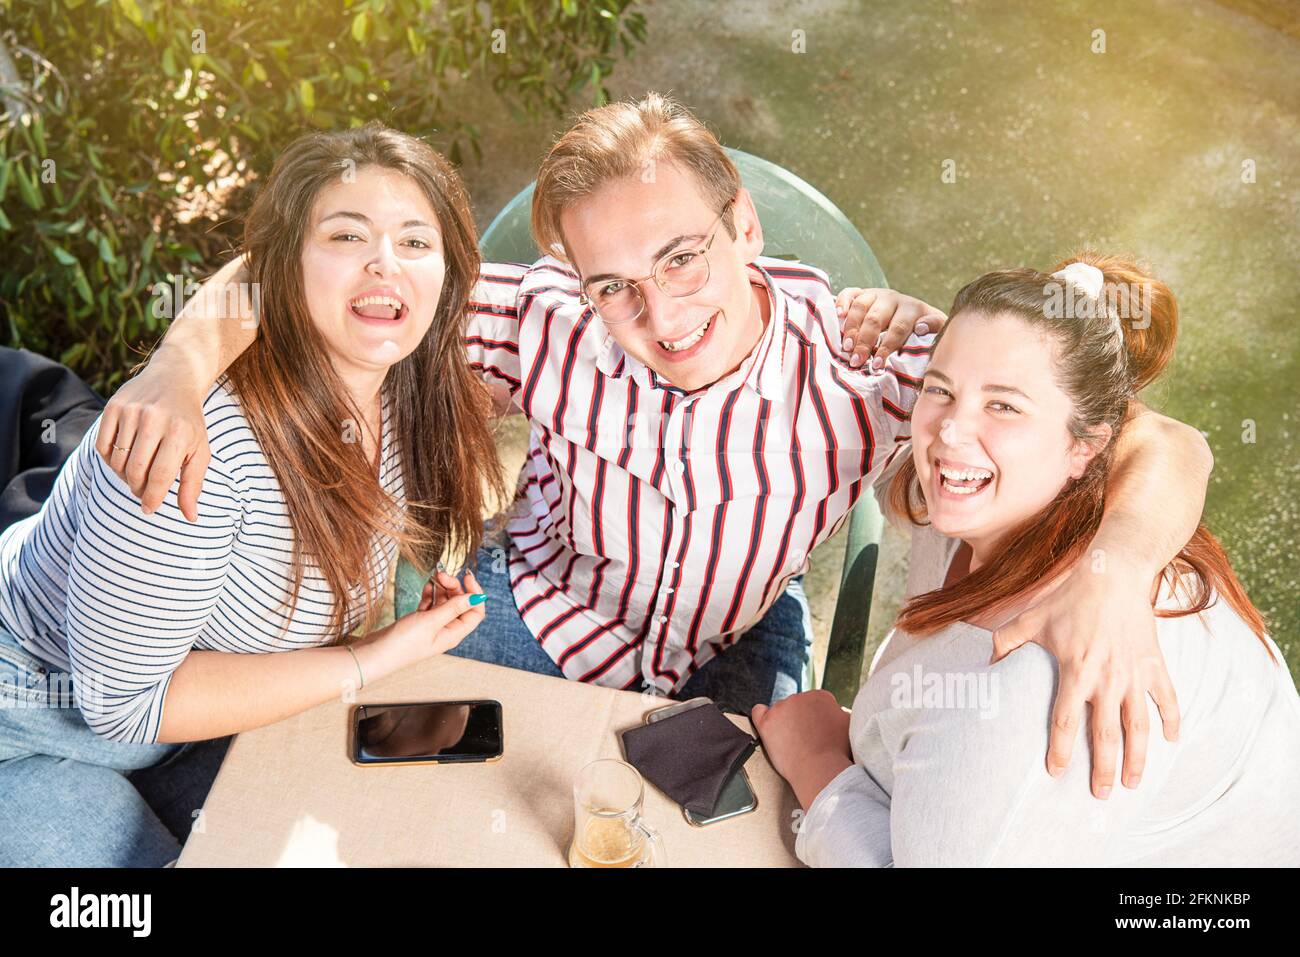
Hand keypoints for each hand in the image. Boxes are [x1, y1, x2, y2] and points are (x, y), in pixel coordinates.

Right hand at [95, 358, 209, 521]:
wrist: (174, 378)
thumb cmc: (189, 422)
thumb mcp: (200, 451)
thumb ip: (193, 485)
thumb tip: (191, 517)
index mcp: (180, 432)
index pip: (160, 476)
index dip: (153, 498)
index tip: (149, 509)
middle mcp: (154, 419)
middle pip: (135, 471)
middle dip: (138, 488)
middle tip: (144, 491)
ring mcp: (131, 411)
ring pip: (117, 461)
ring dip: (124, 475)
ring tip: (137, 473)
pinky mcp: (113, 406)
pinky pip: (102, 446)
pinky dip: (110, 459)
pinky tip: (123, 458)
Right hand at [383, 570, 486, 660]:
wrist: (375, 654)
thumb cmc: (403, 643)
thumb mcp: (431, 622)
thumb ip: (453, 608)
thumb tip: (476, 597)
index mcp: (454, 634)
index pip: (476, 613)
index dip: (475, 594)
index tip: (467, 578)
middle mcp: (446, 631)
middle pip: (460, 604)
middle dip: (454, 587)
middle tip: (442, 575)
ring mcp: (432, 626)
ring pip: (445, 603)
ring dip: (442, 588)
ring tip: (434, 577)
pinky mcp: (419, 623)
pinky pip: (431, 605)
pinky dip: (430, 594)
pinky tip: (426, 586)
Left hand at [751, 690, 853, 811]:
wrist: (820, 770)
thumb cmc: (837, 752)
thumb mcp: (848, 725)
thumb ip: (840, 713)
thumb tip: (837, 711)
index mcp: (821, 696)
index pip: (815, 703)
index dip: (817, 720)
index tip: (818, 733)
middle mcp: (800, 696)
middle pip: (797, 706)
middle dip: (801, 720)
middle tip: (807, 741)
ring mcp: (781, 708)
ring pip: (781, 711)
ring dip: (785, 723)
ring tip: (794, 743)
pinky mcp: (767, 722)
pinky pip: (758, 711)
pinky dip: (762, 716)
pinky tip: (768, 726)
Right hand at [834, 288, 945, 369]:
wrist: (912, 312)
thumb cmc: (921, 330)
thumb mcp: (936, 330)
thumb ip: (935, 328)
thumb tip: (920, 327)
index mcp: (912, 309)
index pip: (898, 328)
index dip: (886, 347)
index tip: (877, 364)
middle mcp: (892, 298)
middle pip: (875, 319)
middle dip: (865, 341)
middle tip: (856, 360)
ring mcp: (875, 294)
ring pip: (861, 306)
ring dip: (851, 328)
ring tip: (846, 347)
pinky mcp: (861, 292)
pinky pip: (849, 293)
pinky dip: (842, 302)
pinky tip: (838, 315)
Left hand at [991, 561, 1179, 798]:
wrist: (1115, 573)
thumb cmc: (1069, 596)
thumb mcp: (1031, 618)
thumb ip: (1005, 642)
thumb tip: (984, 662)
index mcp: (1076, 671)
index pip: (1065, 721)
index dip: (1060, 750)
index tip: (1056, 772)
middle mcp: (1108, 679)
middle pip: (1107, 736)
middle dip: (1104, 769)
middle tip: (1100, 795)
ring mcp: (1135, 674)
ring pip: (1140, 727)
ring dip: (1138, 758)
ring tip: (1133, 783)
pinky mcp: (1155, 664)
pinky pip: (1168, 700)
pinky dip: (1172, 721)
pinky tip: (1170, 741)